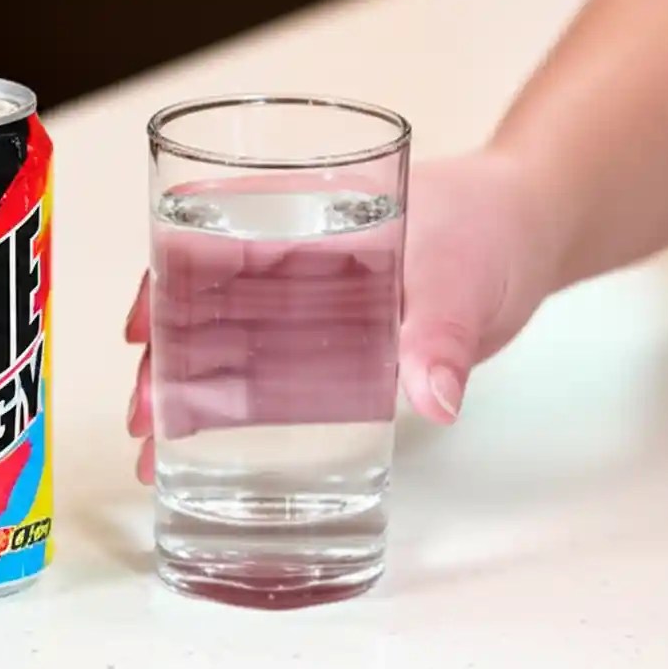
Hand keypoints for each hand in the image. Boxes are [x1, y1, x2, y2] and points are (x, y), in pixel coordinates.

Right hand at [125, 153, 555, 482]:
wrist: (527, 236)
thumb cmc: (489, 226)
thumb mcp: (465, 277)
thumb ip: (443, 335)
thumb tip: (431, 398)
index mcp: (300, 215)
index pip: (205, 237)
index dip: (163, 284)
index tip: (140, 333)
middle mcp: (288, 261)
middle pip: (201, 304)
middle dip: (165, 361)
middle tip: (143, 421)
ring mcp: (305, 306)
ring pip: (226, 346)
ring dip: (189, 394)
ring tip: (156, 453)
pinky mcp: (330, 347)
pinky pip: (269, 376)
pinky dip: (236, 408)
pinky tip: (210, 447)